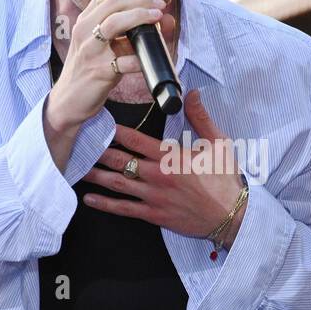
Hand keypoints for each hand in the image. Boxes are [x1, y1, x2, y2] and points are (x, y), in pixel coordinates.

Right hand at [46, 0, 169, 130]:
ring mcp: (90, 50)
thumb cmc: (91, 69)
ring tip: (158, 17)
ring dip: (139, 16)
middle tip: (160, 5)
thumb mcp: (106, 44)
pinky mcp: (98, 71)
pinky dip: (139, 58)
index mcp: (86, 19)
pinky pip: (122, 61)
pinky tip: (148, 58)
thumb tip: (165, 18)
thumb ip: (129, 29)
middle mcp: (84, 30)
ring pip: (113, 23)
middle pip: (113, 1)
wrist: (69, 99)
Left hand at [82, 87, 246, 243]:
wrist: (231, 215)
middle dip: (99, 152)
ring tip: (79, 169)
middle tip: (82, 145)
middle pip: (120, 160)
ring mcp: (154, 196)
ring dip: (96, 176)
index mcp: (171, 156)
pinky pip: (124, 209)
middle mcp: (158, 175)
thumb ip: (201, 118)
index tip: (101, 123)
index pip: (136, 138)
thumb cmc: (225, 179)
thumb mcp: (218, 143)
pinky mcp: (154, 214)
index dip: (116, 130)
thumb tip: (192, 94)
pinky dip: (106, 204)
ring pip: (118, 183)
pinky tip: (91, 199)